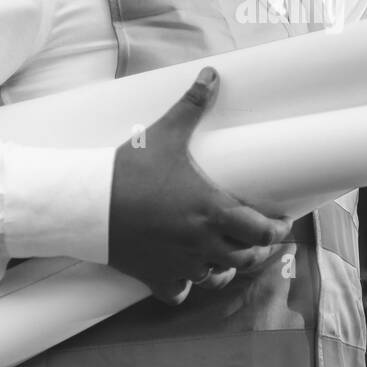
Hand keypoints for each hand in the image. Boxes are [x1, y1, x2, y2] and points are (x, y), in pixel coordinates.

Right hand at [108, 66, 289, 305]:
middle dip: (257, 248)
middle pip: (246, 257)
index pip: (262, 231)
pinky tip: (187, 272)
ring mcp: (179, 264)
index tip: (280, 223)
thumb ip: (192, 105)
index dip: (277, 229)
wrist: (86, 203)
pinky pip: (181, 293)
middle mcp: (201, 242)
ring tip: (227, 252)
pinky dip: (188, 286)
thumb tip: (211, 74)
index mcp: (211, 210)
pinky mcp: (156, 277)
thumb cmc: (129, 168)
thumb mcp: (164, 133)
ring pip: (218, 277)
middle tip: (257, 236)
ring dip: (226, 266)